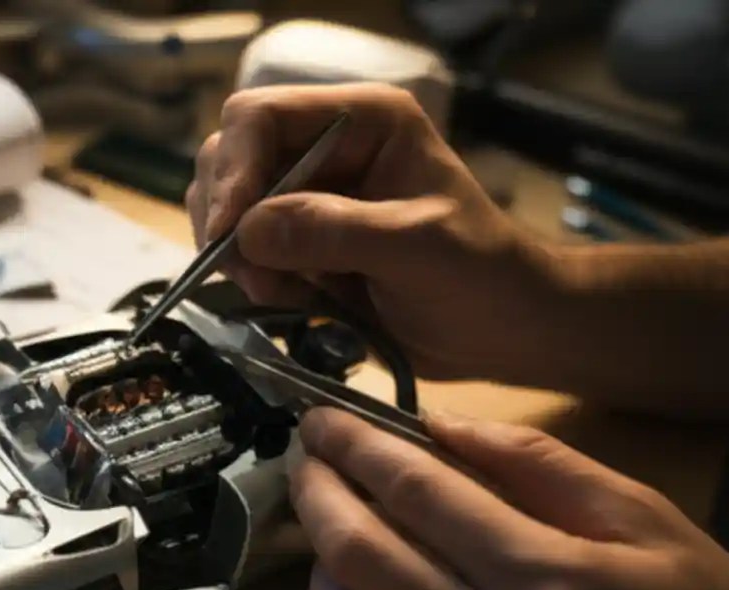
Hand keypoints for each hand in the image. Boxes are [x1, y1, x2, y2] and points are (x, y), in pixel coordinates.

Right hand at [186, 83, 567, 382]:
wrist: (501, 333)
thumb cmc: (482, 277)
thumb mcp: (414, 248)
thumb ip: (332, 231)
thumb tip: (247, 232)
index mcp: (363, 121)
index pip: (261, 117)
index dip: (235, 170)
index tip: (227, 232)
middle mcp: (326, 146)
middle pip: (229, 158)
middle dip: (228, 219)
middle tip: (255, 276)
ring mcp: (309, 194)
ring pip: (227, 208)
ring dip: (238, 257)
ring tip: (281, 293)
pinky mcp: (299, 240)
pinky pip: (243, 251)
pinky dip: (252, 279)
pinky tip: (294, 301)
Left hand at [288, 408, 728, 589]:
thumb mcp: (648, 519)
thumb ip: (540, 465)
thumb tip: (443, 426)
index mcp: (544, 577)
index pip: (416, 493)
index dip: (355, 446)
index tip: (322, 416)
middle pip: (359, 553)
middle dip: (316, 488)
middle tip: (305, 449)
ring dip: (317, 561)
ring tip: (326, 514)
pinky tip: (352, 585)